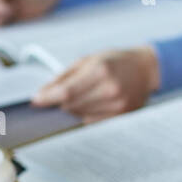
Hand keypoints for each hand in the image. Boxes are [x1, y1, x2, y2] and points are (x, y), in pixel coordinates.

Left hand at [31, 47, 159, 120]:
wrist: (146, 70)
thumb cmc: (115, 61)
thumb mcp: (88, 60)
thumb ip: (65, 76)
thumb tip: (43, 93)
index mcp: (100, 71)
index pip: (67, 92)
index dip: (48, 98)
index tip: (36, 101)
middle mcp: (110, 90)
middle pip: (72, 106)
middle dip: (58, 104)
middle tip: (52, 99)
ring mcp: (118, 106)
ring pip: (81, 116)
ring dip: (71, 110)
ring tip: (73, 100)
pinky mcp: (122, 116)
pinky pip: (93, 122)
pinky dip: (84, 115)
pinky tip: (87, 106)